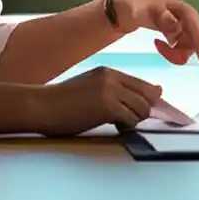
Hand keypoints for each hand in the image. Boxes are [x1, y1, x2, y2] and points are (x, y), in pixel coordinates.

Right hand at [38, 66, 162, 134]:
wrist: (41, 106)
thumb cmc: (62, 102)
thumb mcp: (91, 88)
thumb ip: (119, 90)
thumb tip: (157, 92)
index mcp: (109, 72)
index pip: (143, 85)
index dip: (147, 101)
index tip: (139, 111)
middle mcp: (112, 78)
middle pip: (147, 96)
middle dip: (142, 111)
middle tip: (126, 120)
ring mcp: (110, 91)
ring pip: (142, 108)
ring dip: (134, 120)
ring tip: (118, 123)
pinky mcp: (107, 106)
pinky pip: (131, 118)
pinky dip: (127, 126)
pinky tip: (114, 127)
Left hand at [113, 0, 198, 86]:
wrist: (128, 4)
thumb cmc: (137, 5)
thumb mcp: (146, 11)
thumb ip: (161, 18)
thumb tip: (177, 30)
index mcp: (188, 15)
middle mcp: (191, 22)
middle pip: (193, 50)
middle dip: (176, 54)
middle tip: (157, 45)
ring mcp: (186, 29)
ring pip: (186, 52)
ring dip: (172, 53)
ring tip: (157, 43)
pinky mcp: (180, 35)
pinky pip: (180, 51)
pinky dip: (169, 51)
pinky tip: (158, 42)